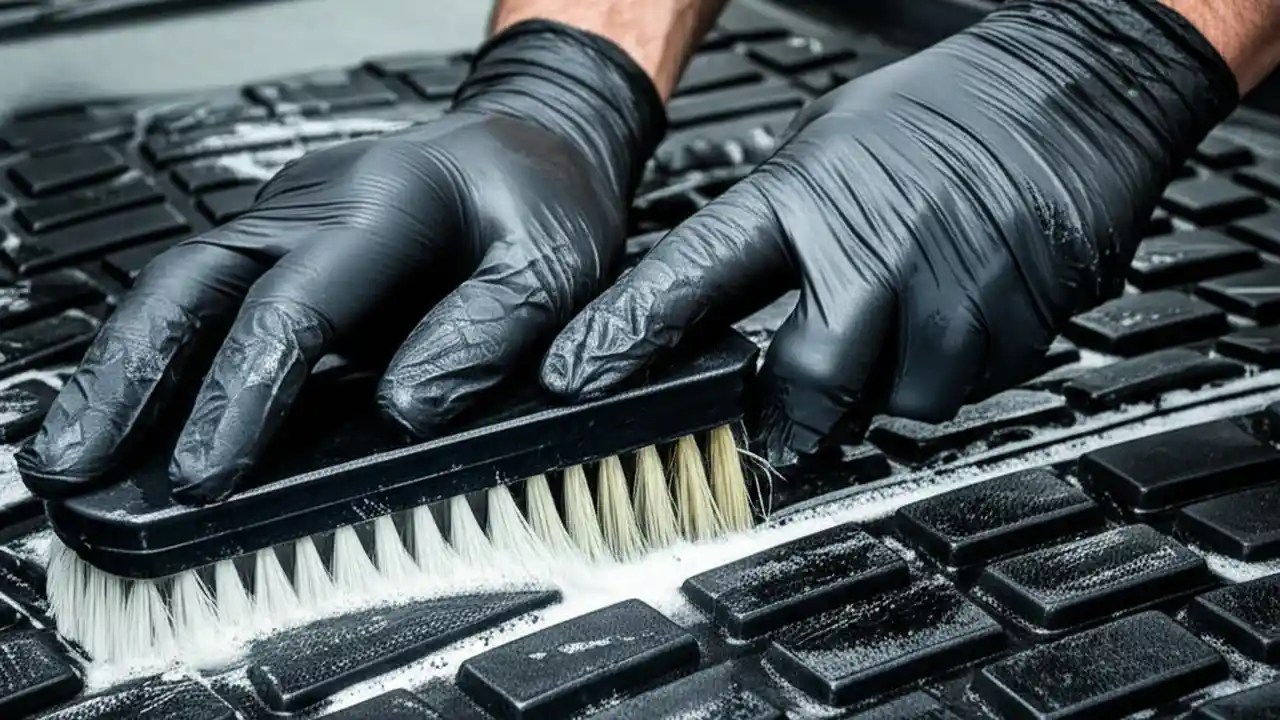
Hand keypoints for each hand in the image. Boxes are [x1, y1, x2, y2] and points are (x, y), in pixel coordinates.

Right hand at [19, 21, 662, 503]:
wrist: (531, 146)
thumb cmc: (542, 205)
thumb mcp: (551, 269)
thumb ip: (484, 336)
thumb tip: (403, 412)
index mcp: (389, 204)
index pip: (294, 304)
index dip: (242, 393)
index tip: (207, 472)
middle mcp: (319, 204)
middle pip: (197, 279)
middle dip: (131, 373)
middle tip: (79, 458)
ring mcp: (291, 221)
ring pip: (186, 286)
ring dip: (125, 366)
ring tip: (74, 445)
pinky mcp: (286, 247)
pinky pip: (211, 297)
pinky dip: (163, 352)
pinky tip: (132, 404)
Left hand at [541, 0, 1236, 458]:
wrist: (1073, 96)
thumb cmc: (940, 118)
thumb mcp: (825, 152)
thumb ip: (771, 237)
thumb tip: (706, 309)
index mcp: (808, 199)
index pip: (695, 276)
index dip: (627, 334)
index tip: (575, 380)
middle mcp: (874, 255)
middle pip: (803, 388)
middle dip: (784, 417)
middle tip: (778, 420)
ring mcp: (948, 301)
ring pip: (888, 407)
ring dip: (878, 390)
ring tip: (898, 322)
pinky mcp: (1011, 337)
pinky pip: (955, 396)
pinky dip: (940, 375)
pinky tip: (949, 317)